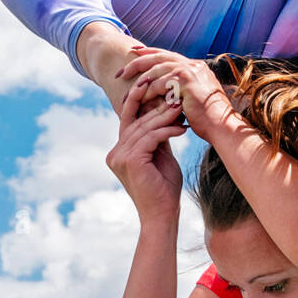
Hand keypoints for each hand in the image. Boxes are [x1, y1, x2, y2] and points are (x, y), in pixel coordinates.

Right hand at [106, 76, 187, 222]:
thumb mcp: (160, 155)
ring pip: (145, 128)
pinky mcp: (130, 161)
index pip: (128, 119)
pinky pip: (151, 138)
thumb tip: (164, 112)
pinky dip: (168, 130)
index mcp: (119, 151)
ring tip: (182, 109)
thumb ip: (157, 136)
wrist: (163, 214)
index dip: (137, 99)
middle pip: (137, 121)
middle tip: (176, 96)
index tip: (152, 83)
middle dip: (157, 107)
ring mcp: (119, 157)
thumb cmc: (164, 188)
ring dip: (165, 117)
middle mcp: (115, 152)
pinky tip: (182, 128)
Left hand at [116, 48, 235, 141]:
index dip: (148, 53)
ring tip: (128, 94)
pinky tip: (141, 101)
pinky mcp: (186, 82)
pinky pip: (160, 84)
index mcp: (195, 66)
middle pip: (158, 57)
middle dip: (137, 63)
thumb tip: (163, 91)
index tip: (132, 54)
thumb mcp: (193, 99)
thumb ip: (180, 90)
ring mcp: (190, 71)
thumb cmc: (208, 119)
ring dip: (140, 83)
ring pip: (157, 70)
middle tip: (121, 72)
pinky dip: (149, 92)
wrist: (222, 126)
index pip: (166, 54)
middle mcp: (193, 65)